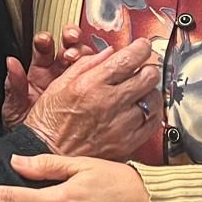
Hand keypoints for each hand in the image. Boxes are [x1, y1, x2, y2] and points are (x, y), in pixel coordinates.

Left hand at [0, 27, 95, 128]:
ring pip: (86, 59)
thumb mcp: (15, 109)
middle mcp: (60, 73)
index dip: (45, 41)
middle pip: (68, 47)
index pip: (44, 50)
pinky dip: (101, 71)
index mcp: (40, 73)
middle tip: (71, 41)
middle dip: (71, 40)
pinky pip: (98, 78)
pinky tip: (101, 69)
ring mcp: (77, 82)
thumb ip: (14, 86)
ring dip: (85, 52)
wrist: (42, 151)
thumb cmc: (26, 131)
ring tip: (81, 57)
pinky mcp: (91, 93)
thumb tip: (11, 62)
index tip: (45, 40)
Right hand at [22, 37, 159, 159]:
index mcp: (91, 85)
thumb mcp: (59, 85)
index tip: (142, 47)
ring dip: (149, 91)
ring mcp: (121, 124)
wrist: (48, 154)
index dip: (141, 48)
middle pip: (148, 76)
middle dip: (147, 68)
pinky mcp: (127, 143)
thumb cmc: (49, 122)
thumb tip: (108, 53)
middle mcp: (109, 103)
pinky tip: (141, 110)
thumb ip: (86, 65)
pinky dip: (151, 112)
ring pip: (154, 98)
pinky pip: (153, 122)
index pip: (129, 58)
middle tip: (141, 69)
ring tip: (139, 92)